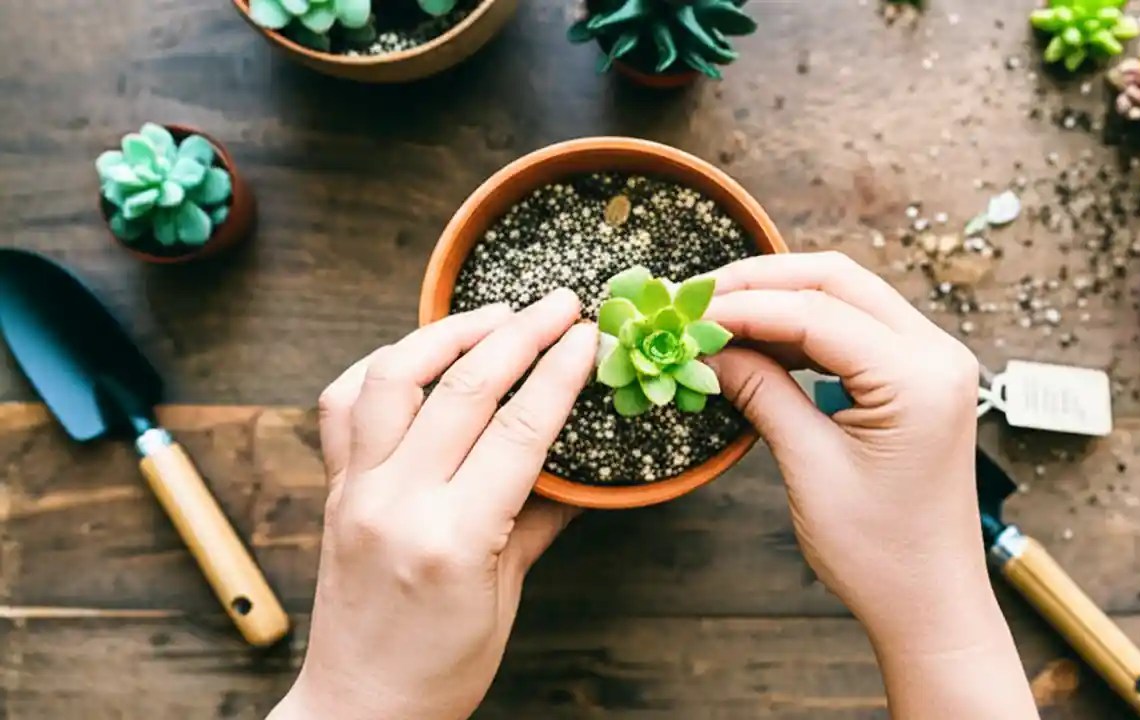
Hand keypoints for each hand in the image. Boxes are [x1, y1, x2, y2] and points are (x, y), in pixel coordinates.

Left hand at [269, 289, 595, 719]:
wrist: (358, 708)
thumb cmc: (442, 668)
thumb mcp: (507, 596)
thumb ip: (541, 519)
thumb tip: (582, 467)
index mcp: (456, 537)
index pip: (520, 429)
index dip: (560, 371)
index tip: (589, 333)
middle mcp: (397, 501)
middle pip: (463, 387)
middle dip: (520, 333)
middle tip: (559, 303)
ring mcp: (356, 489)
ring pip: (391, 376)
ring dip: (446, 332)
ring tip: (494, 314)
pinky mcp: (333, 488)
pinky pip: (343, 404)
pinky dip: (380, 366)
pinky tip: (417, 354)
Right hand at [705, 253, 1036, 717]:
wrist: (930, 603)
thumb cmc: (878, 553)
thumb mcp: (809, 468)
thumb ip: (761, 392)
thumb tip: (708, 346)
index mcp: (919, 378)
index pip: (816, 312)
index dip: (743, 305)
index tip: (684, 309)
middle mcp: (937, 354)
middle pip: (837, 280)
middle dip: (760, 283)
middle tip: (694, 297)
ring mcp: (933, 361)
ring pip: (845, 295)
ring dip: (779, 299)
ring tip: (714, 315)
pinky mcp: (918, 377)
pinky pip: (854, 328)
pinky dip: (802, 327)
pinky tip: (756, 340)